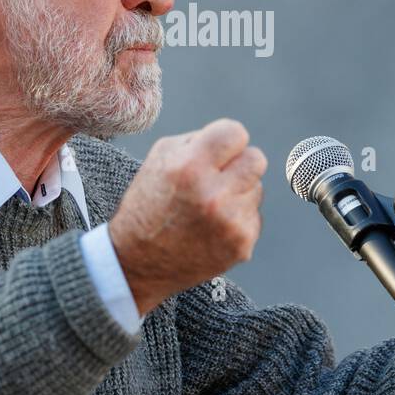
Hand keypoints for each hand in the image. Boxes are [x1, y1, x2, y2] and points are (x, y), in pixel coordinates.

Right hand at [108, 118, 266, 315]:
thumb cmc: (149, 205)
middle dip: (242, 162)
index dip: (228, 139)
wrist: (138, 262)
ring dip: (238, 193)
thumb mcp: (160, 158)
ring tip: (209, 207)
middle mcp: (213, 196)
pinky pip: (254, 217)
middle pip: (256, 159)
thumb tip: (233, 140)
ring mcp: (230, 223)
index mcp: (189, 168)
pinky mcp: (241, 245)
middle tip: (222, 175)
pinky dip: (237, 219)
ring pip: (256, 189)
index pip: (236, 133)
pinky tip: (213, 227)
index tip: (220, 149)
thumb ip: (199, 140)